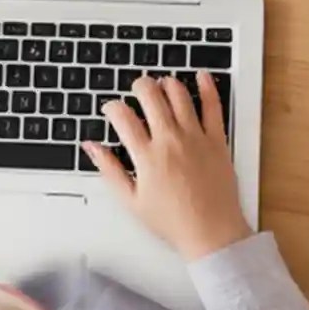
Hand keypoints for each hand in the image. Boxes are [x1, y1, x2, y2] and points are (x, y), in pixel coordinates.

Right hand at [83, 72, 249, 259]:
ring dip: (167, 83)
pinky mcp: (217, 140)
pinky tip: (202, 76)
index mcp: (146, 156)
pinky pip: (213, 105)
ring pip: (179, 94)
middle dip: (139, 86)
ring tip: (162, 85)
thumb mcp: (130, 200)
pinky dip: (208, 86)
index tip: (112, 108)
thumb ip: (109, 169)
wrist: (212, 233)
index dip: (112, 106)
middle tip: (137, 89)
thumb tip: (91, 147)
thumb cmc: (172, 222)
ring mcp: (195, 137)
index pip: (123, 116)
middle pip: (150, 95)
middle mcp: (170, 141)